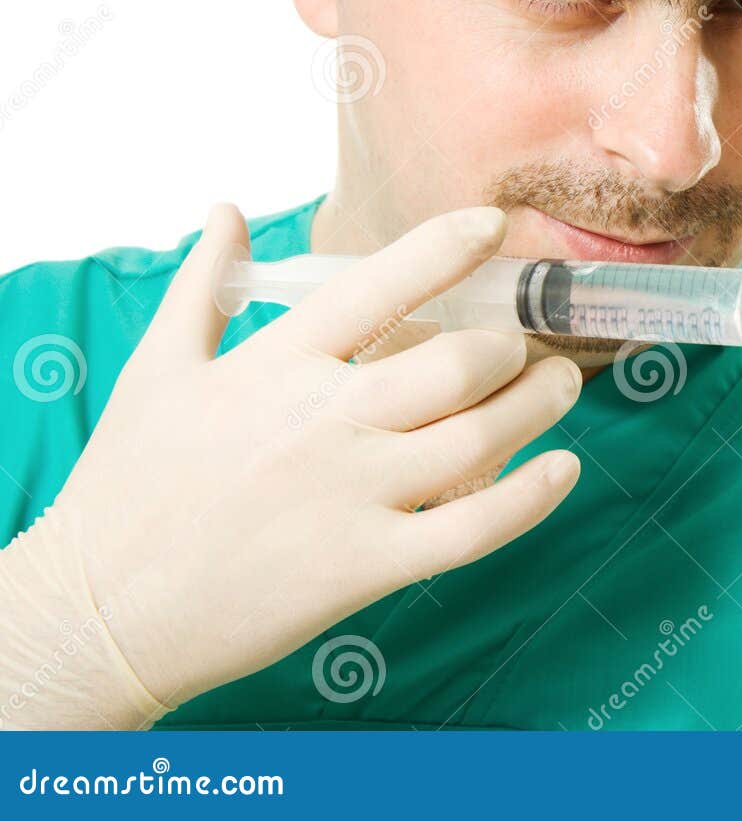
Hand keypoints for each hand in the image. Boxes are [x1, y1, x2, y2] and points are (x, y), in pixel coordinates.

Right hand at [0, 204, 580, 727]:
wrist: (97, 611)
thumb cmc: (128, 484)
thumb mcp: (156, 368)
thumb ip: (202, 284)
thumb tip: (227, 209)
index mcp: (274, 363)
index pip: (378, 284)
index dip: (447, 248)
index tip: (493, 226)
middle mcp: (321, 421)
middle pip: (455, 364)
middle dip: (510, 347)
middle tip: (529, 344)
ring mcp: (348, 495)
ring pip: (478, 437)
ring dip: (538, 404)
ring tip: (562, 384)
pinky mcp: (364, 566)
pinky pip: (471, 529)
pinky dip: (531, 497)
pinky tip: (564, 468)